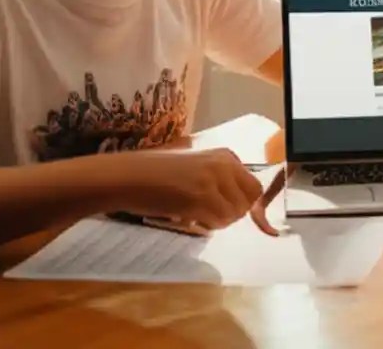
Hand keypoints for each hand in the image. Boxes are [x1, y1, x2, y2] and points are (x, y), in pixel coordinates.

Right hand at [102, 148, 267, 231]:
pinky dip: (209, 226)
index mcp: (225, 155)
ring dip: (220, 221)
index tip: (225, 207)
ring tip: (198, 216)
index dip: (243, 202)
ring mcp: (213, 182)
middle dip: (234, 212)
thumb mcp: (197, 166)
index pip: (254, 186)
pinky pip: (219, 221)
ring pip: (235, 214)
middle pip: (249, 200)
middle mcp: (223, 165)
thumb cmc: (157, 172)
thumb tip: (242, 202)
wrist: (128, 176)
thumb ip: (221, 178)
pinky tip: (191, 219)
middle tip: (211, 214)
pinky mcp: (200, 199)